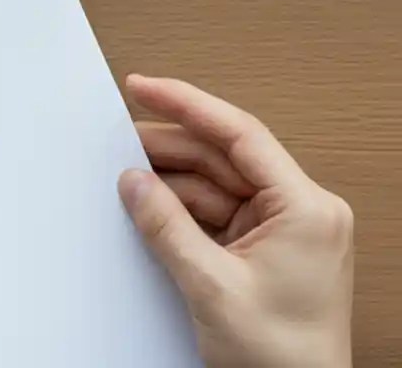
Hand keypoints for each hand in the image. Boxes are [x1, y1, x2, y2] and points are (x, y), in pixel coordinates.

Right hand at [119, 75, 353, 367]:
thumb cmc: (283, 358)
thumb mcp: (211, 285)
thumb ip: (166, 226)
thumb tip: (135, 182)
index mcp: (307, 209)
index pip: (239, 134)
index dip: (186, 104)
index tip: (144, 87)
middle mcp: (302, 211)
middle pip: (223, 157)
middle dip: (169, 149)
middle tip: (119, 141)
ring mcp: (284, 230)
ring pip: (215, 185)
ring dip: (170, 184)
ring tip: (126, 180)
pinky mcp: (265, 249)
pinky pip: (215, 214)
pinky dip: (180, 211)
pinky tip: (149, 208)